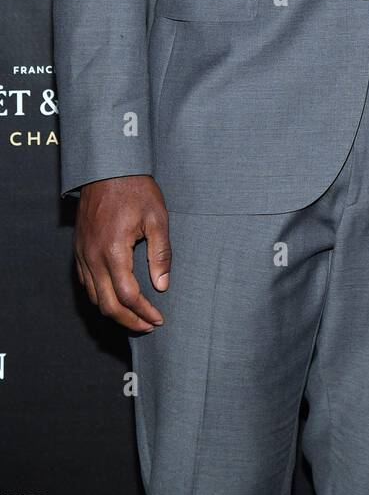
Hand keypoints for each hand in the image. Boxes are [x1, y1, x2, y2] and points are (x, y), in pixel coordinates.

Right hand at [73, 175, 170, 331]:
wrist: (107, 168)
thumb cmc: (135, 189)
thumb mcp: (157, 218)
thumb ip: (161, 253)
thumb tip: (162, 285)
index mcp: (113, 251)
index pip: (127, 295)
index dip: (144, 312)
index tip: (158, 319)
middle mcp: (93, 257)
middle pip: (107, 304)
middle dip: (128, 320)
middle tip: (147, 326)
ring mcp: (82, 254)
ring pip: (93, 297)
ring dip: (113, 311)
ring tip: (134, 316)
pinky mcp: (79, 249)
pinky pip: (86, 283)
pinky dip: (100, 296)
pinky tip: (115, 296)